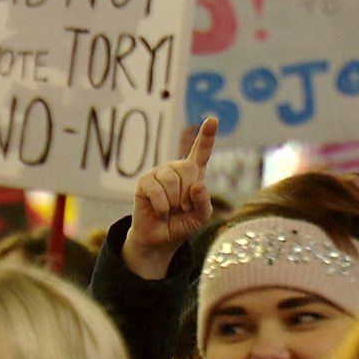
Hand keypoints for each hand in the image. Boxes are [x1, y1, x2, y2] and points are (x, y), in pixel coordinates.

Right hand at [123, 117, 217, 279]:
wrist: (160, 239)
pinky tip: (160, 212)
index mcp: (193, 174)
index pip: (202, 151)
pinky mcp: (144, 182)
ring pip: (172, 180)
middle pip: (188, 168)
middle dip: (188, 193)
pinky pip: (157, 191)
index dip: (207, 135)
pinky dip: (162, 207)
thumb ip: (204, 202)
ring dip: (175, 202)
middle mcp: (175, 169)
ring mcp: (158, 173)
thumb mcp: (200, 217)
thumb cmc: (181, 224)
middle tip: (183, 207)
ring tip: (171, 210)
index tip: (213, 119)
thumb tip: (198, 186)